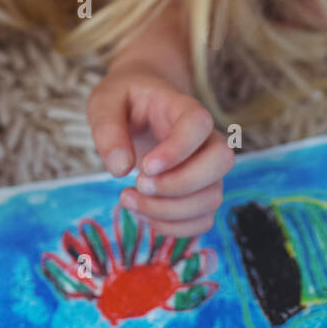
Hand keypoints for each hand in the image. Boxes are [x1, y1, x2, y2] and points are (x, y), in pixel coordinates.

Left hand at [86, 65, 232, 237]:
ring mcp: (206, 168)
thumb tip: (120, 168)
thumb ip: (108, 129)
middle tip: (138, 183)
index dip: (178, 149)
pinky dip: (172, 226)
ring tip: (128, 199)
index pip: (199, 124)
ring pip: (212, 198)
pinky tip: (142, 212)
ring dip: (168, 211)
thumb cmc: (124, 101)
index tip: (145, 166)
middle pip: (221, 161)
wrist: (138, 106)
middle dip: (179, 184)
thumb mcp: (104, 102)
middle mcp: (204, 138)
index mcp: (181, 107)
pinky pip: (202, 220)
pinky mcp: (199, 193)